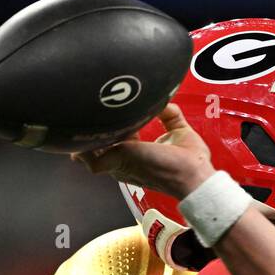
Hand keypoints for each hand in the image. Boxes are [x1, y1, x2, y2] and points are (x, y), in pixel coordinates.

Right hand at [72, 103, 215, 197]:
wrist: (191, 175)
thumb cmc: (188, 161)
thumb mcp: (178, 130)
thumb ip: (169, 113)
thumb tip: (164, 99)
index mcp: (134, 151)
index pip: (112, 135)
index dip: (109, 120)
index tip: (110, 106)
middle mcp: (122, 158)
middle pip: (95, 142)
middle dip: (91, 125)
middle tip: (91, 107)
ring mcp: (117, 161)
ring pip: (87, 149)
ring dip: (87, 131)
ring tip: (86, 112)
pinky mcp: (116, 161)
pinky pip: (88, 158)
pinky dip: (83, 147)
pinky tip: (83, 129)